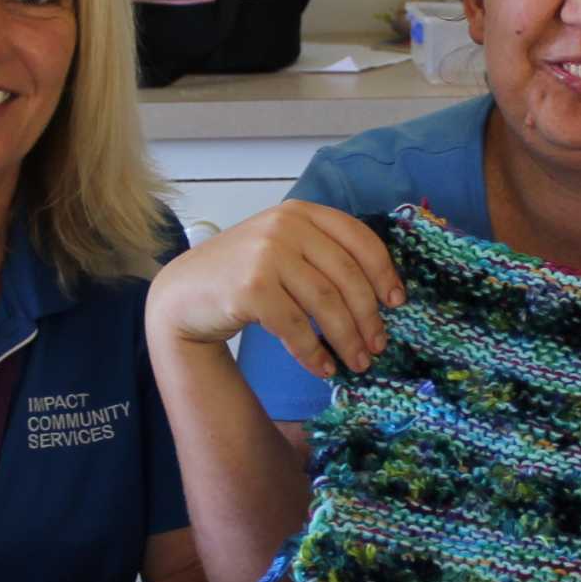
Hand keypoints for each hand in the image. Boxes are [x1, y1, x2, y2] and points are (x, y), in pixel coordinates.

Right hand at [146, 202, 403, 378]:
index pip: (358, 238)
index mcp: (301, 213)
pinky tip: (323, 368)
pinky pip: (296, 327)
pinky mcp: (251, 289)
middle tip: (377, 346)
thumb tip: (381, 296)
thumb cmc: (242, 274)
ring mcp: (266, 255)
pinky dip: (313, 353)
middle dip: (368, 316)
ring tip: (358, 362)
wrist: (184, 293)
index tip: (396, 302)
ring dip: (347, 339)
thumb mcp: (282, 248)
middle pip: (346, 275)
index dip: (383, 272)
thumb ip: (321, 254)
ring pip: (326, 303)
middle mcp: (285, 227)